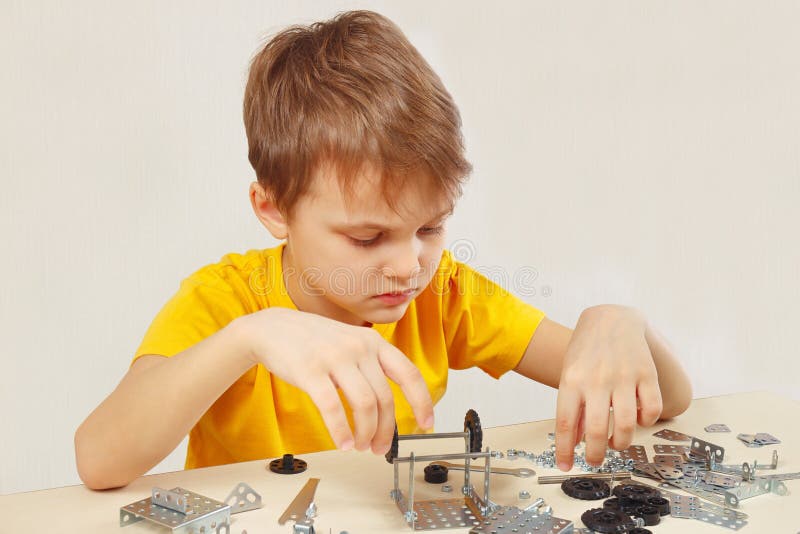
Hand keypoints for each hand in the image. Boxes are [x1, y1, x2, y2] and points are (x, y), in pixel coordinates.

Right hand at [238, 307, 433, 453]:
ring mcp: (335, 358)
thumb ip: (372, 365)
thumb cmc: (314, 341)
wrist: (273, 328)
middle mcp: (358, 348)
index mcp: (373, 342)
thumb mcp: (351, 342)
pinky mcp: (310, 371)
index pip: (409, 374)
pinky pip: (332, 408)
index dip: (422, 402)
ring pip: (364, 405)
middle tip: (379, 447)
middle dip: (386, 430)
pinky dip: (340, 431)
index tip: (427, 424)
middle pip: (385, 398)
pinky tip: (342, 443)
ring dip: (366, 433)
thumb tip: (390, 406)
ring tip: (360, 445)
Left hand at [554, 305, 662, 469]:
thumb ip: (573, 406)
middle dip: (596, 454)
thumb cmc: (587, 351)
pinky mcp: (647, 373)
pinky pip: (651, 409)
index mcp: (572, 380)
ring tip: (616, 443)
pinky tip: (638, 420)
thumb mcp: (570, 374)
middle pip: (598, 431)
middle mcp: (597, 379)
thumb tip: (576, 442)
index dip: (565, 451)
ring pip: (627, 425)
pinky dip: (646, 422)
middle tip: (595, 461)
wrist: (611, 318)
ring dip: (621, 443)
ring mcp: (623, 376)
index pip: (566, 424)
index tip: (565, 466)